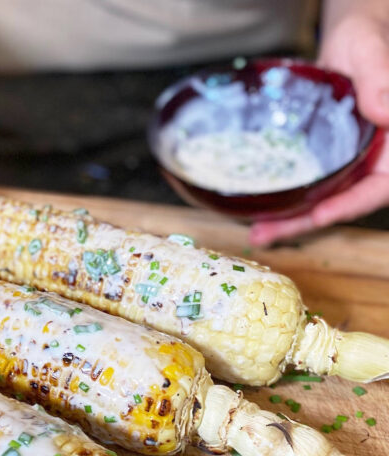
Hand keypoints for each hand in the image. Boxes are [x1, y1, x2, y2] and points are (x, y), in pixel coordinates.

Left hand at [249, 1, 388, 244]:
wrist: (348, 42)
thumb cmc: (368, 42)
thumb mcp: (373, 53)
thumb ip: (381, 80)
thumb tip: (384, 110)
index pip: (379, 186)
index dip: (352, 204)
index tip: (321, 215)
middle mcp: (372, 160)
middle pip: (343, 201)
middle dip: (305, 223)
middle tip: (266, 235)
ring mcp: (346, 163)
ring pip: (321, 199)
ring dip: (288, 220)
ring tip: (257, 234)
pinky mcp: (324, 161)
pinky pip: (306, 185)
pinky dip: (283, 201)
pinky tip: (257, 213)